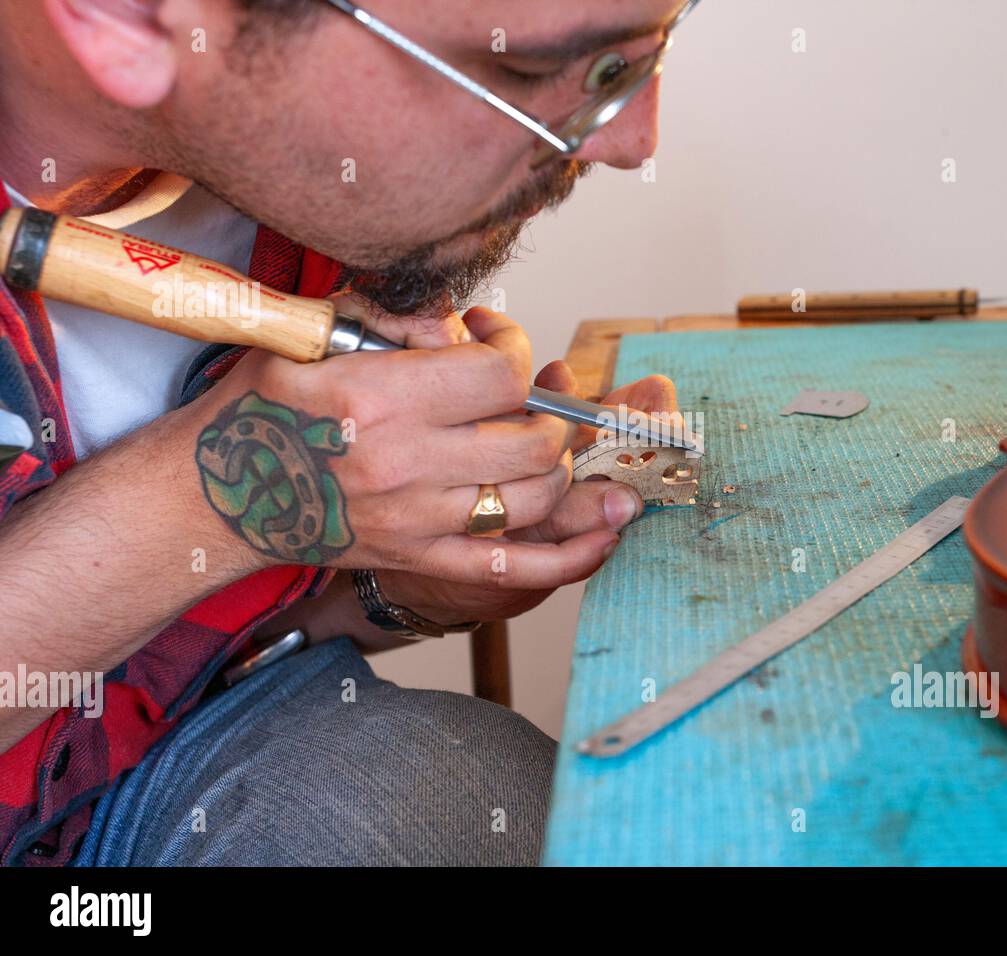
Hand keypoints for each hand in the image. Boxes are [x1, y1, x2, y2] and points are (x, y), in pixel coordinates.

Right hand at [182, 306, 616, 582]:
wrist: (214, 495)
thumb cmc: (261, 406)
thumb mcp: (312, 335)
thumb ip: (392, 315)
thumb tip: (461, 322)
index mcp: (382, 399)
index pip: (501, 376)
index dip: (514, 348)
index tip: (494, 339)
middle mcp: (407, 465)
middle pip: (534, 440)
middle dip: (548, 410)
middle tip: (526, 398)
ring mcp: (418, 521)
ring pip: (536, 497)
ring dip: (561, 465)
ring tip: (546, 442)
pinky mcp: (420, 560)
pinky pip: (513, 567)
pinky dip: (572, 555)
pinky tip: (611, 532)